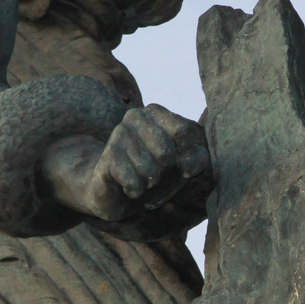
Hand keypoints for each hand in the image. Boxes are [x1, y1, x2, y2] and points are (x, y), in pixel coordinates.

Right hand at [43, 105, 208, 222]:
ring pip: (149, 170)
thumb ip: (197, 160)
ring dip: (149, 183)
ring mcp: (118, 135)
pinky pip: (132, 180)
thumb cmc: (155, 173)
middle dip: (165, 172)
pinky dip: (136, 191)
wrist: (115, 191)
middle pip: (166, 152)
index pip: (183, 131)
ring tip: (142, 180)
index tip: (180, 164)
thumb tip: (187, 166)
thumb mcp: (184, 166)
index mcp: (156, 112)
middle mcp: (135, 116)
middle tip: (156, 174)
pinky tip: (131, 189)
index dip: (186, 156)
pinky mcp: (106, 157)